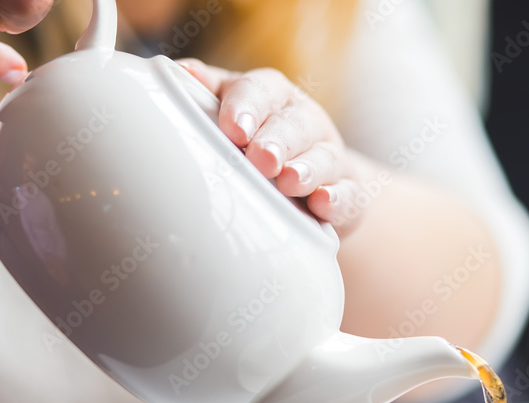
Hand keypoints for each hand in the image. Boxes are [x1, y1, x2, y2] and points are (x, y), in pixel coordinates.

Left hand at [178, 59, 373, 236]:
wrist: (311, 181)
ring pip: (324, 158)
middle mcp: (306, 121)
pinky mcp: (349, 191)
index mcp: (274, 97)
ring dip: (308, 170)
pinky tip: (323, 204)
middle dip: (278, 141)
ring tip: (290, 182)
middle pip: (295, 124)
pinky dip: (337, 199)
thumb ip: (208, 94)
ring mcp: (331, 155)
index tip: (234, 129)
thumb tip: (179, 72)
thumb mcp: (234, 113)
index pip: (262, 90)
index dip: (248, 107)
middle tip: (261, 160)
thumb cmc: (259, 141)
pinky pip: (348, 193)